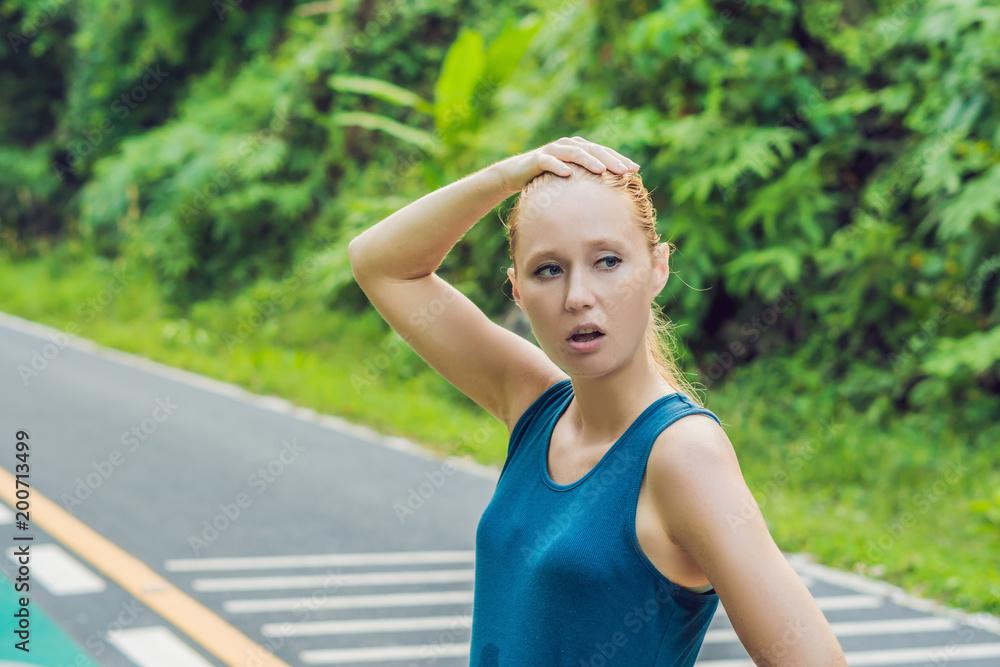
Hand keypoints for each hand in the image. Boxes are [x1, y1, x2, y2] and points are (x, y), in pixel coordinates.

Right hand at [493, 136, 639, 193]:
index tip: (635, 170)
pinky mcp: (537, 159)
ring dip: (588, 160)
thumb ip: (587, 180)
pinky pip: (549, 161)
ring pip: (574, 152)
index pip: (603, 152)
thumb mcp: (571, 178)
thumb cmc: (547, 179)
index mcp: (579, 148)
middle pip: (593, 150)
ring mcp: (552, 150)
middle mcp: (568, 145)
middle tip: (625, 171)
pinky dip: (558, 166)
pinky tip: (567, 174)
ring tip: (601, 170)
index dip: (619, 159)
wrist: (515, 174)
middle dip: (610, 160)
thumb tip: (613, 193)